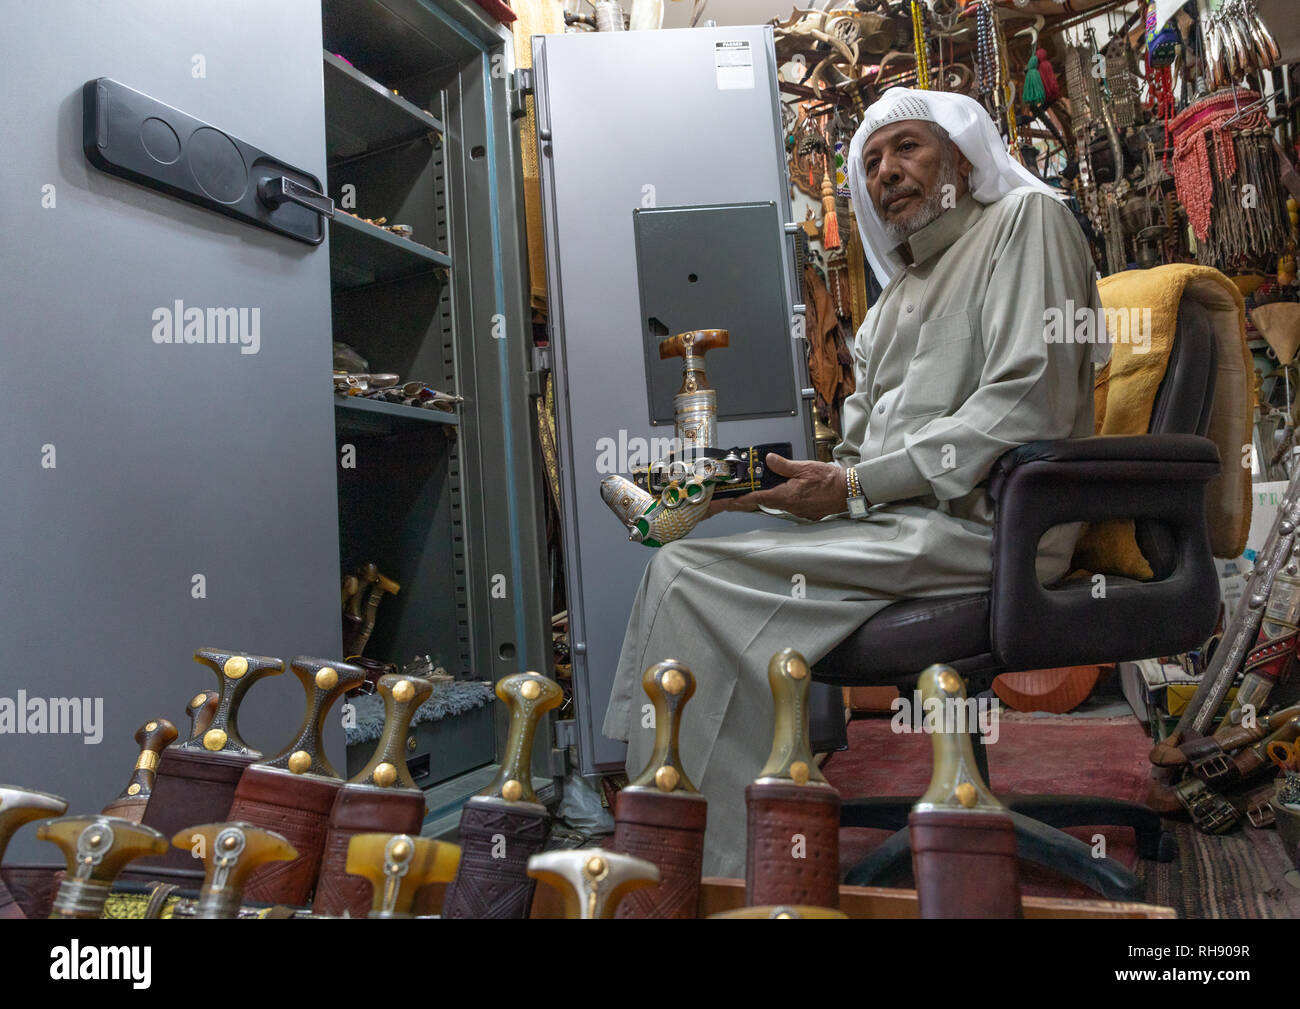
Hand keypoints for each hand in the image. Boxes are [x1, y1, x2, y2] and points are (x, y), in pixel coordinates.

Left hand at [706, 453, 848, 520]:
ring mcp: (797, 511)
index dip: (739, 501)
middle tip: (730, 500)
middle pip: (762, 504)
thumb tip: (769, 460)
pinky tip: (778, 493)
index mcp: (786, 495)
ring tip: (749, 494)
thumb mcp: (804, 467)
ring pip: (775, 505)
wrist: (848, 491)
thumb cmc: (829, 480)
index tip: (726, 503)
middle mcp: (789, 506)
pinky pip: (787, 506)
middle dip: (746, 502)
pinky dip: (780, 500)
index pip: (756, 499)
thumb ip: (784, 466)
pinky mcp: (805, 512)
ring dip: (763, 500)